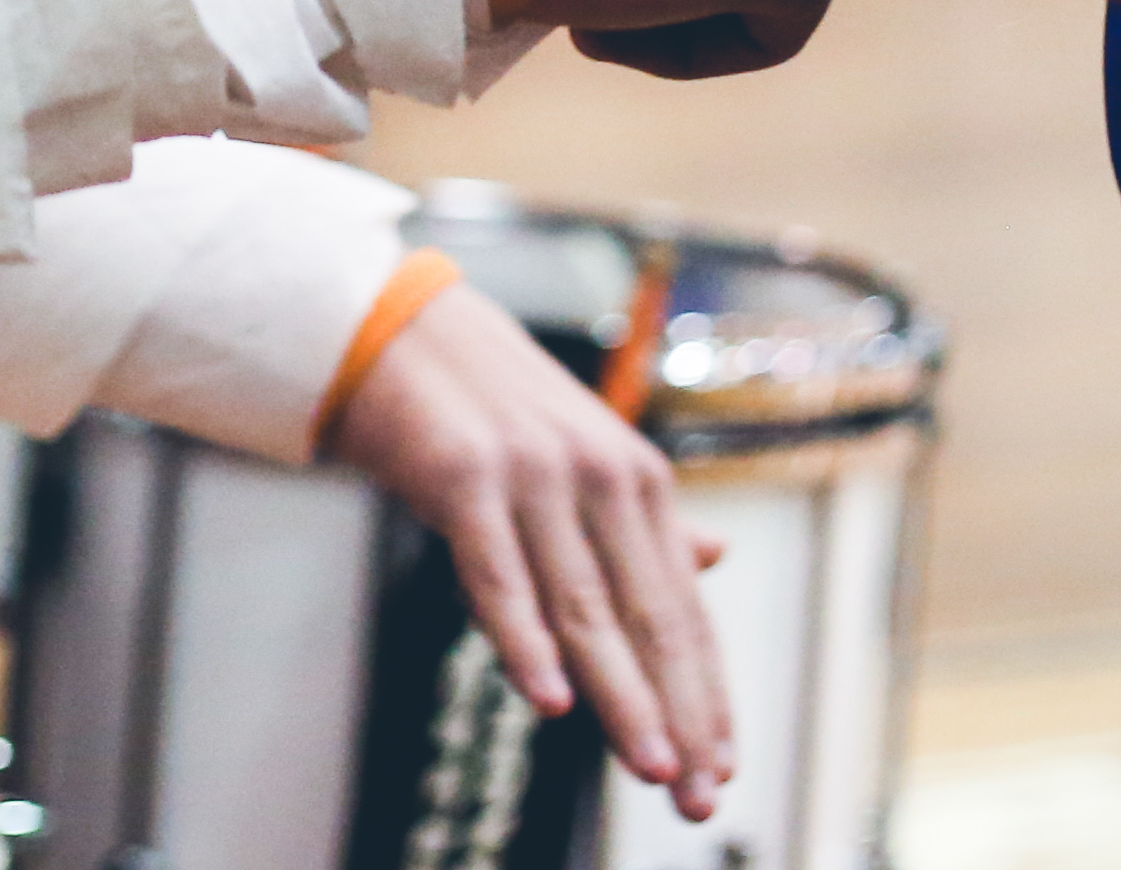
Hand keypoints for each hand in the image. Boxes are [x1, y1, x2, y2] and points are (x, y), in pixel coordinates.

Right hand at [324, 277, 731, 815]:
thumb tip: (714, 558)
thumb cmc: (490, 410)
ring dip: (623, 695)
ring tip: (652, 764)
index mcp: (639, 479)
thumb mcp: (580, 456)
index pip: (683, 608)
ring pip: (587, 607)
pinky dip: (525, 641)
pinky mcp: (465, 474)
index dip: (705, 694)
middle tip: (697, 793)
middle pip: (651, 616)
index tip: (721, 768)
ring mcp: (535, 474)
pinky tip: (548, 699)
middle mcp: (601, 475)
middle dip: (680, 713)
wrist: (399, 327)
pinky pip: (499, 574)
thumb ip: (640, 520)